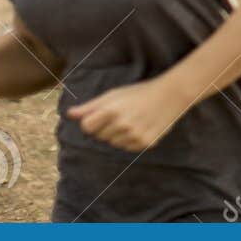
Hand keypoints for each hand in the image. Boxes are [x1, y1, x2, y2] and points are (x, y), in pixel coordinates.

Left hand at [68, 74, 193, 152]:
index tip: (100, 115)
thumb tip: (70, 115)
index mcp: (112, 110)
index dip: (91, 122)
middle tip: (121, 115)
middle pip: (99, 136)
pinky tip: (140, 127)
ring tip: (131, 120)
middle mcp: (122, 125)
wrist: (170, 96)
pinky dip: (130, 140)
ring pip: (113, 143)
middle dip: (105, 127)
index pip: (86, 127)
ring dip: (117, 135)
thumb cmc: (139, 93)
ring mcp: (134, 136)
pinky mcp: (145, 144)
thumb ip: (90, 107)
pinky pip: (127, 148)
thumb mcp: (113, 95)